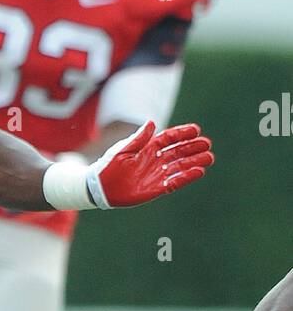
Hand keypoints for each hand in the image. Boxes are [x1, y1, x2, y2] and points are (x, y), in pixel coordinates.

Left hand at [87, 121, 212, 207]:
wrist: (101, 187)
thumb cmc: (109, 166)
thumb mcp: (123, 150)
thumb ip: (138, 139)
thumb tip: (152, 122)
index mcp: (148, 147)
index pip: (169, 138)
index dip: (182, 134)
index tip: (196, 130)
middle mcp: (156, 159)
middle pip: (178, 151)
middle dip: (193, 147)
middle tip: (207, 144)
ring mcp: (157, 173)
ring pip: (180, 166)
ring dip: (194, 161)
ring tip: (209, 157)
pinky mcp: (157, 188)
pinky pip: (175, 181)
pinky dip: (187, 177)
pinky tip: (199, 172)